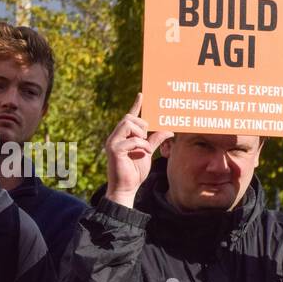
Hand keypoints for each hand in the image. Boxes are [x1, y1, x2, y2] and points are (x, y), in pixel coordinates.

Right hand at [104, 94, 171, 208]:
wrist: (127, 188)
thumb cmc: (136, 170)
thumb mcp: (148, 151)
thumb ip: (156, 139)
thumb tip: (169, 129)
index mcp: (124, 136)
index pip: (130, 116)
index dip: (136, 104)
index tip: (142, 94)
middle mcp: (116, 136)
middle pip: (130, 117)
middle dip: (142, 125)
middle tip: (146, 139)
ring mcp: (113, 142)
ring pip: (128, 124)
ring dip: (141, 134)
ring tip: (143, 147)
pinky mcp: (113, 150)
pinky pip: (132, 140)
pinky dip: (141, 145)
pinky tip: (143, 153)